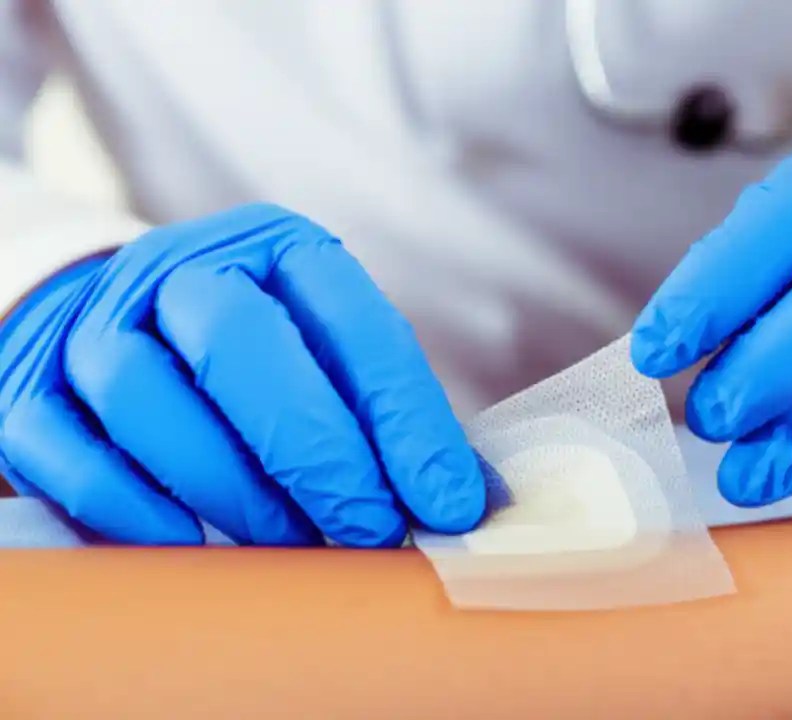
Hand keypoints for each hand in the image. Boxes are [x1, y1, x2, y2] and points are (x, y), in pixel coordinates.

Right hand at [0, 204, 484, 545]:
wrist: (108, 321)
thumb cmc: (251, 355)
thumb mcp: (323, 351)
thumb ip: (381, 415)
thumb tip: (460, 502)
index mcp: (277, 251)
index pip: (353, 324)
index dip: (407, 419)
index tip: (448, 504)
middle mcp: (180, 270)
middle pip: (240, 343)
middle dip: (316, 450)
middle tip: (369, 528)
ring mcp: (93, 324)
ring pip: (146, 396)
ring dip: (230, 486)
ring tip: (292, 542)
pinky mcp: (27, 388)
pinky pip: (71, 452)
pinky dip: (135, 507)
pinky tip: (192, 541)